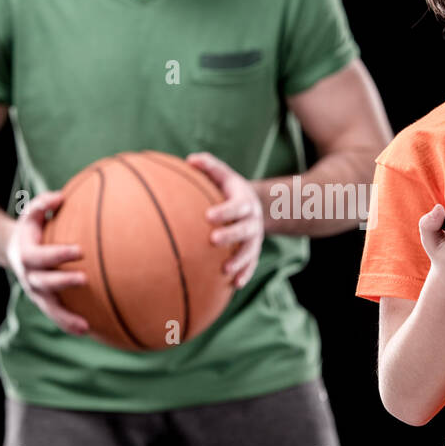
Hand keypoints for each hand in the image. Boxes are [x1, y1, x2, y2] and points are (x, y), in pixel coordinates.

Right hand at [4, 189, 89, 335]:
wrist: (14, 250)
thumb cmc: (31, 228)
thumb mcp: (32, 212)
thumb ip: (43, 203)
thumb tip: (60, 197)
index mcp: (26, 254)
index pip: (41, 256)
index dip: (58, 254)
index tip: (79, 251)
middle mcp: (29, 276)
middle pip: (44, 283)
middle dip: (63, 282)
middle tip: (85, 279)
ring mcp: (36, 292)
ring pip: (49, 306)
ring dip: (65, 316)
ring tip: (85, 326)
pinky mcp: (44, 301)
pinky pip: (56, 315)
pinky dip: (68, 324)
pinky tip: (89, 330)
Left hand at [186, 151, 262, 288]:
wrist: (252, 205)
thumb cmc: (229, 189)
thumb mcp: (223, 175)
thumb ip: (209, 166)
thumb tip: (190, 160)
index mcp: (244, 201)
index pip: (237, 206)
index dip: (225, 211)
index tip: (208, 216)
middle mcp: (252, 220)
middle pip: (245, 229)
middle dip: (231, 235)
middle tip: (213, 240)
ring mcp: (254, 238)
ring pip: (250, 251)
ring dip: (239, 261)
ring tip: (225, 269)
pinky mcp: (253, 252)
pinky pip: (251, 264)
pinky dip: (245, 274)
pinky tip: (234, 285)